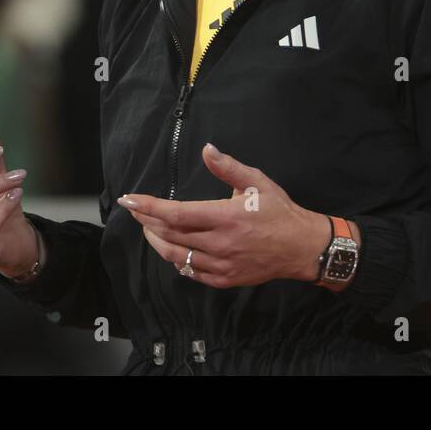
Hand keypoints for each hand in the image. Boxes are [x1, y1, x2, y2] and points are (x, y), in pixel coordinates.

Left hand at [118, 143, 335, 287]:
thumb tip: (206, 149)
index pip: (176, 214)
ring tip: (149, 228)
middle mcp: (220, 243)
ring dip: (157, 242)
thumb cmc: (279, 211)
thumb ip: (228, 167)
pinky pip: (191, 271)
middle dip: (148, 221)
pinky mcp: (224, 279)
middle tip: (136, 210)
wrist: (301, 247)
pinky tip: (173, 248)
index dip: (149, 207)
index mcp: (225, 217)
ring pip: (176, 256)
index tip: (129, 200)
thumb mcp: (257, 182)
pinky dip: (177, 259)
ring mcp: (221, 265)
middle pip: (170, 235)